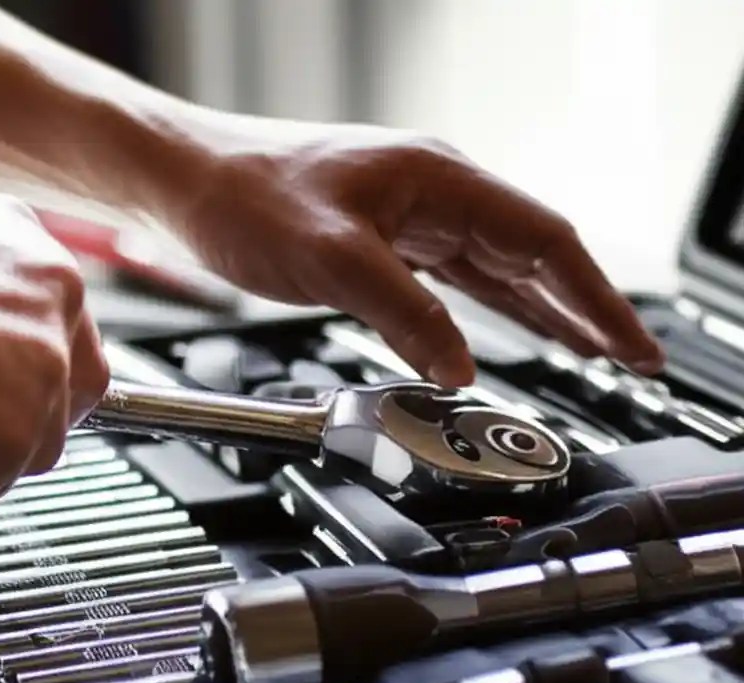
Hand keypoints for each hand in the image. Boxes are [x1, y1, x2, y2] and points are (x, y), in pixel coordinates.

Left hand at [154, 114, 664, 385]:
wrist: (186, 182)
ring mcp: (407, 215)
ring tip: (589, 352)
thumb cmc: (245, 196)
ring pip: (494, 268)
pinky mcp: (379, 239)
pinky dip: (487, 310)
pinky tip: (504, 332)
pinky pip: (452, 279)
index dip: (594, 297)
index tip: (629, 345)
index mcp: (439, 181)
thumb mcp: (333, 260)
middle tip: (628, 359)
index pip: (544, 240)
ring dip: (542, 311)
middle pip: (531, 254)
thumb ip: (405, 316)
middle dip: (583, 308)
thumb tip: (460, 367)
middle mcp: (433, 193)